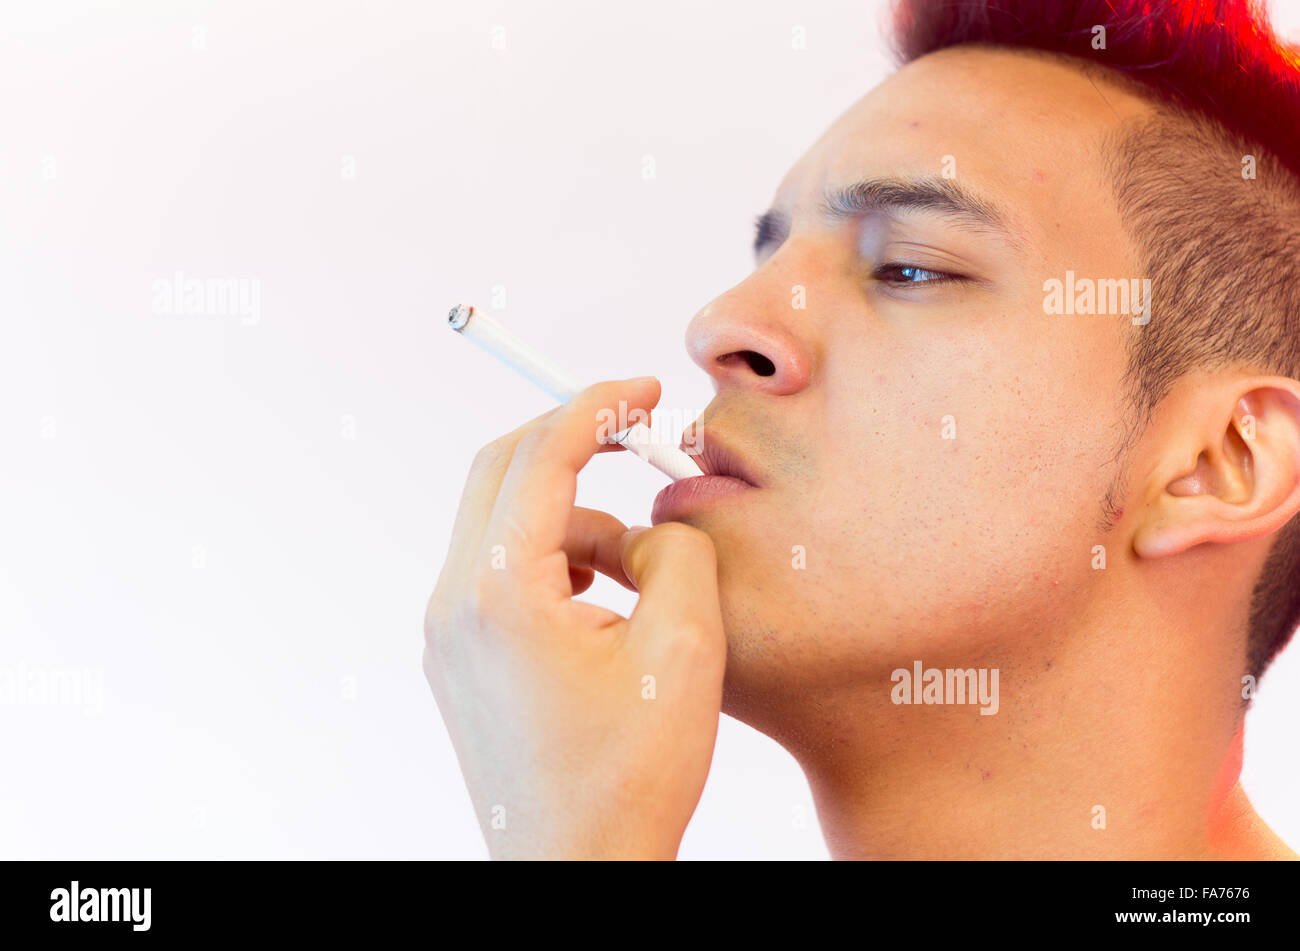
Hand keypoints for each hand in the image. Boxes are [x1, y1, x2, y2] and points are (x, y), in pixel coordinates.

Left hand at [423, 377, 725, 858]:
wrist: (577, 868)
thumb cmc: (626, 780)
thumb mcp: (685, 650)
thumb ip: (678, 553)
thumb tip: (655, 524)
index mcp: (501, 593)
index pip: (539, 458)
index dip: (595, 408)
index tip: (639, 390)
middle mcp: (455, 604)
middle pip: (501, 472)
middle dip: (572, 442)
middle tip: (636, 435)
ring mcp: (448, 632)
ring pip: (505, 524)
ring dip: (575, 517)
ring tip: (645, 570)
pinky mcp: (459, 656)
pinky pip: (504, 571)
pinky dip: (558, 560)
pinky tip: (610, 604)